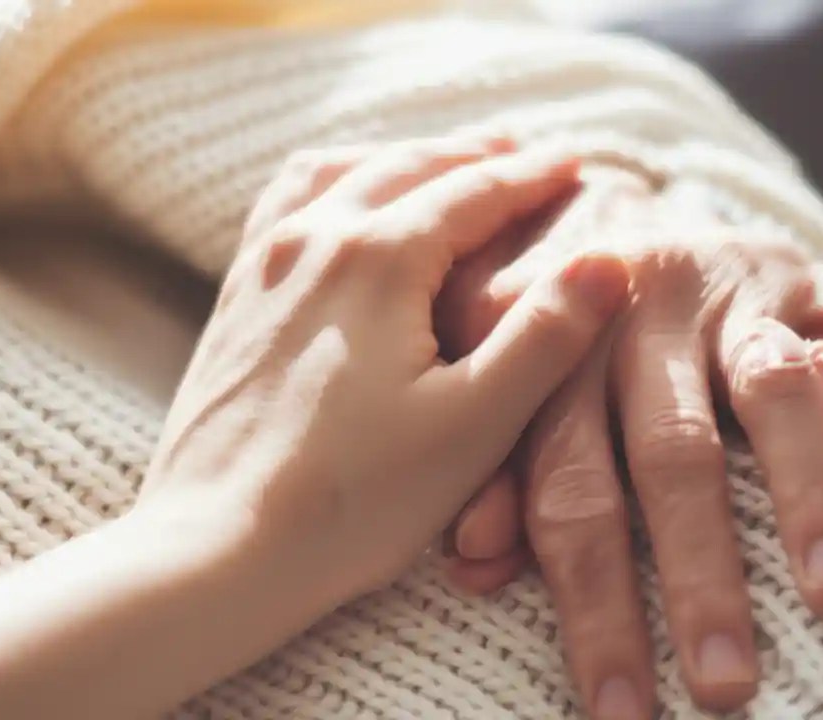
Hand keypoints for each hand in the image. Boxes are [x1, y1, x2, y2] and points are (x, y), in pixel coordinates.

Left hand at [143, 137, 628, 604]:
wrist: (214, 553)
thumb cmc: (353, 503)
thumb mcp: (475, 425)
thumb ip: (545, 337)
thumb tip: (607, 260)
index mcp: (381, 258)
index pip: (478, 191)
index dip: (535, 176)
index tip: (577, 163)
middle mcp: (316, 239)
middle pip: (411, 166)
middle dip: (475, 157)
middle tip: (524, 155)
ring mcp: (267, 264)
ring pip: (345, 172)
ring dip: (405, 159)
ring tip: (446, 166)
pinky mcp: (237, 298)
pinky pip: (290, 203)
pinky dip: (337, 181)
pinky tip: (348, 204)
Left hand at [433, 169, 822, 716]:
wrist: (591, 195)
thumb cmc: (537, 318)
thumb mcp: (492, 383)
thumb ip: (493, 465)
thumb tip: (471, 567)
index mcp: (563, 363)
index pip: (573, 497)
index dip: (594, 607)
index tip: (623, 708)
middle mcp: (648, 323)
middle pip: (680, 454)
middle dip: (707, 573)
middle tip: (731, 682)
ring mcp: (732, 292)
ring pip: (792, 384)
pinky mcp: (800, 269)